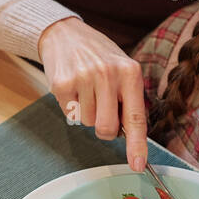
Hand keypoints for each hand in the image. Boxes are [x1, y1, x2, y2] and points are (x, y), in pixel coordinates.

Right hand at [38, 17, 148, 170]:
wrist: (64, 34)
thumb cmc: (98, 56)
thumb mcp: (121, 69)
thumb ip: (127, 99)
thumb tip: (128, 135)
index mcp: (130, 72)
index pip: (136, 118)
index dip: (137, 145)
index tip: (137, 164)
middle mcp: (108, 75)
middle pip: (107, 128)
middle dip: (104, 129)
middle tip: (100, 110)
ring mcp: (83, 79)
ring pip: (87, 123)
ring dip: (86, 114)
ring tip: (85, 91)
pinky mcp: (61, 85)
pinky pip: (70, 115)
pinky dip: (71, 108)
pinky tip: (72, 89)